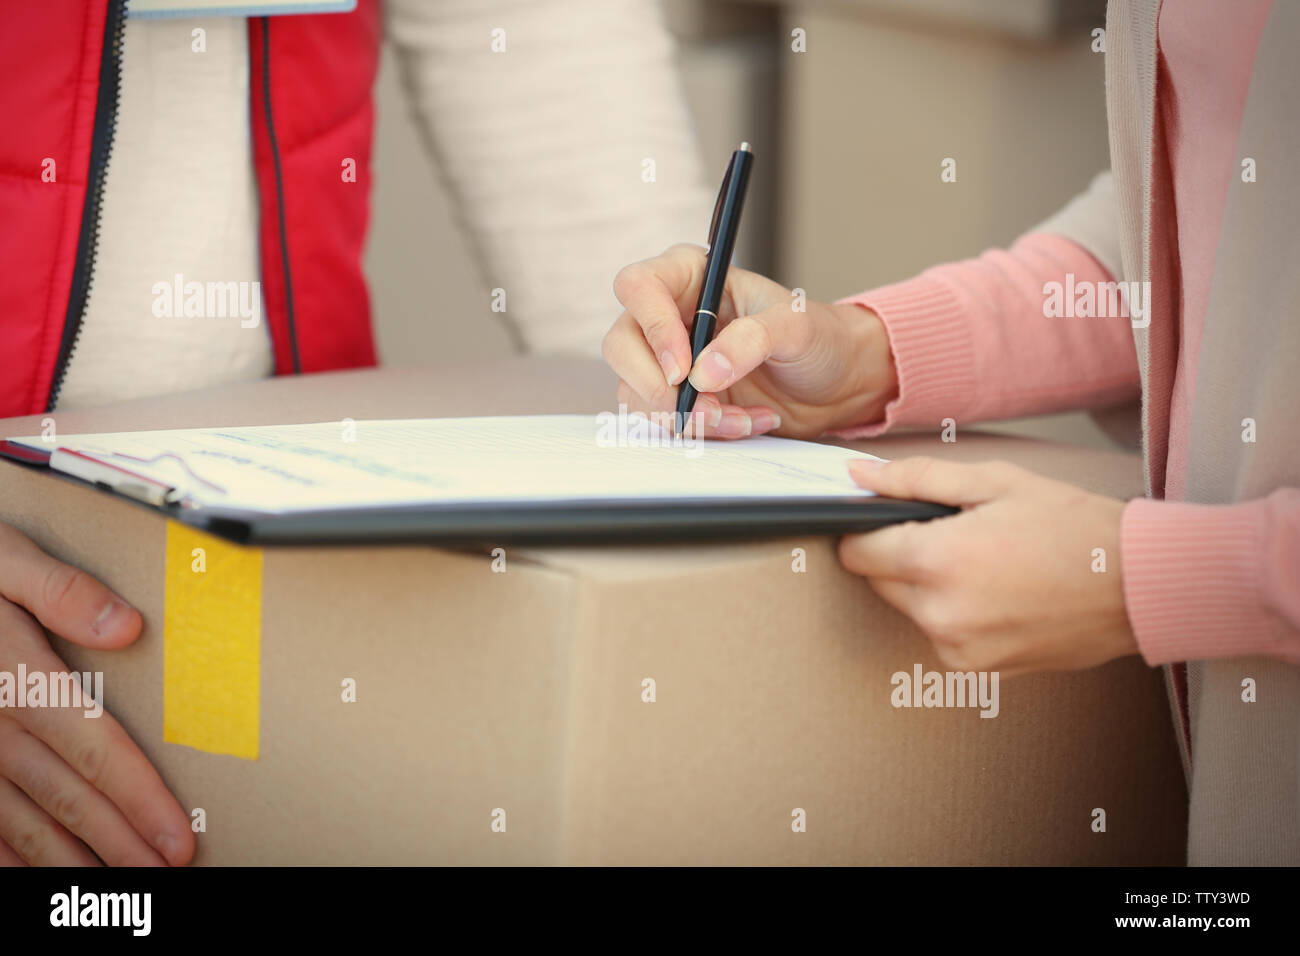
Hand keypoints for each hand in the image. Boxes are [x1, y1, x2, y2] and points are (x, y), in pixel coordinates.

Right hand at [0, 525, 194, 865]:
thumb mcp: (6, 558)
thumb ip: (63, 591)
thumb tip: (126, 626)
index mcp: (17, 675)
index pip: (93, 748)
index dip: (138, 797)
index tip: (177, 836)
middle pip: (65, 795)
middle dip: (118, 841)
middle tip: (165, 872)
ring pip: (20, 818)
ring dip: (68, 860)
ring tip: (113, 887)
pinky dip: (6, 852)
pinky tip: (34, 875)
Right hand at [603, 243, 897, 438]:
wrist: (835, 383)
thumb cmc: (817, 337)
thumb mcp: (796, 327)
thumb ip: (752, 340)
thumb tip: (705, 373)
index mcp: (690, 276)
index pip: (638, 287)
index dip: (652, 328)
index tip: (683, 369)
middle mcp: (668, 315)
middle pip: (621, 346)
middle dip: (659, 387)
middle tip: (707, 408)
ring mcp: (666, 361)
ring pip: (637, 392)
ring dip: (688, 417)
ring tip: (744, 419)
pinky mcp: (677, 399)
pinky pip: (663, 421)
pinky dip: (702, 432)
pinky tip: (748, 423)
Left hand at [839, 458, 1138, 677]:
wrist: (1141, 587)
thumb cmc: (1075, 527)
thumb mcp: (995, 483)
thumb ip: (916, 479)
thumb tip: (859, 478)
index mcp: (937, 560)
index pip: (856, 552)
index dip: (864, 530)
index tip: (885, 519)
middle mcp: (939, 612)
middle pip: (879, 581)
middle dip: (901, 556)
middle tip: (957, 534)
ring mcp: (958, 647)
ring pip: (910, 608)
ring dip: (929, 586)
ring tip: (988, 563)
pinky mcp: (978, 669)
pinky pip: (942, 633)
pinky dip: (957, 613)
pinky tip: (1001, 593)